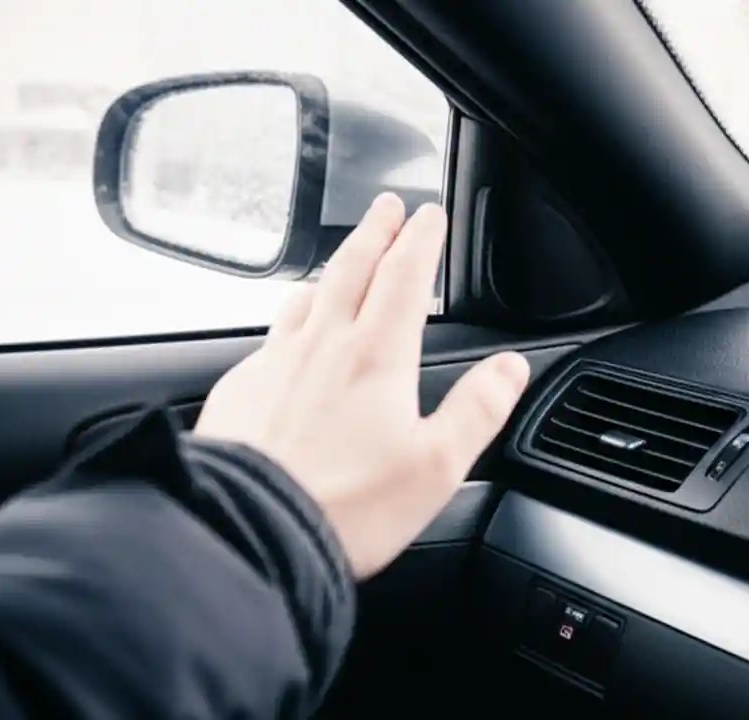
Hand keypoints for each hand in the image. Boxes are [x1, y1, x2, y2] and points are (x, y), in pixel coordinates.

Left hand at [193, 194, 529, 577]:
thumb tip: (510, 368)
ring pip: (305, 298)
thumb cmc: (345, 507)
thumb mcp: (436, 466)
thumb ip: (477, 409)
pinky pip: (269, 340)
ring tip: (339, 263)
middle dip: (374, 233)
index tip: (428, 216)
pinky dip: (289, 323)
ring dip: (330, 271)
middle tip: (385, 207)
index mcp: (376, 357)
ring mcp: (274, 365)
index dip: (420, 240)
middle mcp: (322, 347)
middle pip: (351, 270)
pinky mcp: (239, 391)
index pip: (404, 277)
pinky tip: (287, 339)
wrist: (250, 531)